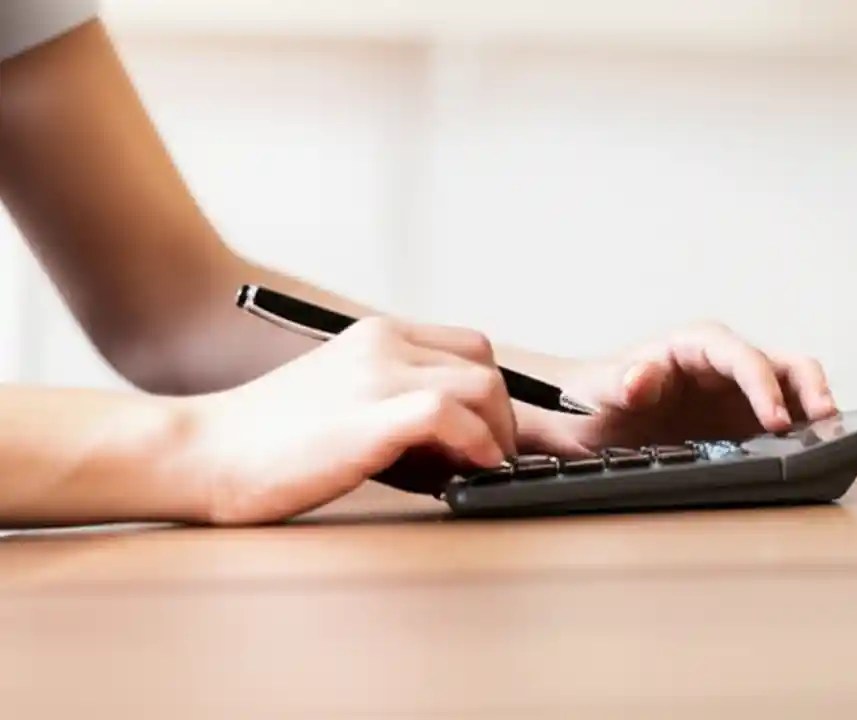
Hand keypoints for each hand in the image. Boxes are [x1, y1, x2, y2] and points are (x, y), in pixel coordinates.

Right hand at [182, 318, 514, 524]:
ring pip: (481, 385)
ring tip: (485, 470)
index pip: (467, 347)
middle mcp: (382, 344)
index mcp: (376, 336)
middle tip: (495, 459)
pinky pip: (451, 416)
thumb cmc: (268, 442)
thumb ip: (400, 408)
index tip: (491, 434)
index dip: (490, 393)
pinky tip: (469, 470)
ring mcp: (377, 376)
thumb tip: (462, 446)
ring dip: (497, 433)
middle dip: (502, 415)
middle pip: (484, 365)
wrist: (202, 452)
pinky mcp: (371, 415)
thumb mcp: (346, 402)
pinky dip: (476, 444)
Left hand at [518, 321, 837, 453]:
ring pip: (793, 391)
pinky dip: (802, 437)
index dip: (764, 386)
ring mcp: (738, 396)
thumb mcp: (599, 391)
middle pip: (785, 364)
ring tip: (831, 442)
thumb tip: (642, 378)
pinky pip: (783, 425)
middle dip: (811, 388)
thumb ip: (622, 381)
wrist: (582, 424)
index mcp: (696, 347)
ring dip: (815, 412)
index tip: (776, 421)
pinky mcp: (741, 426)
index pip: (744, 357)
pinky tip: (808, 459)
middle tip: (827, 422)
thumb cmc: (592, 398)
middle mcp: (725, 366)